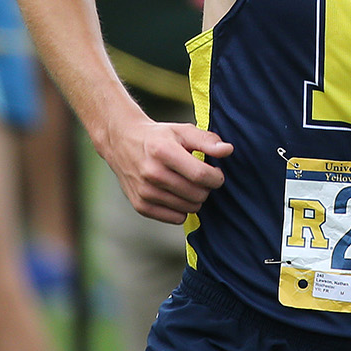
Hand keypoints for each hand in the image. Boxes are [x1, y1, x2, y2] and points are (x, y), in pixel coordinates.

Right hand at [98, 116, 229, 223]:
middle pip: (197, 194)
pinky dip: (182, 209)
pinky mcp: (140, 205)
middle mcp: (151, 173)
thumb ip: (207, 140)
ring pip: (189, 208)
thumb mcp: (182, 131)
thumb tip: (227, 150)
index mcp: (163, 151)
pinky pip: (176, 218)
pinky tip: (177, 194)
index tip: (216, 173)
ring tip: (187, 184)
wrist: (122, 143)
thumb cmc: (158, 137)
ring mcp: (145, 192)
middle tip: (200, 178)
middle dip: (207, 188)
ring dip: (195, 198)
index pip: (201, 175)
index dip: (216, 177)